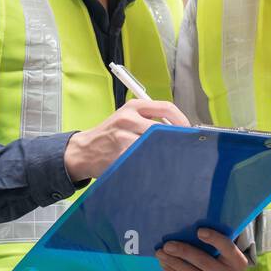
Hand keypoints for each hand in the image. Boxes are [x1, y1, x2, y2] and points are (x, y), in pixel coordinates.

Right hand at [63, 99, 189, 181]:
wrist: (83, 151)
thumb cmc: (109, 135)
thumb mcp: (127, 118)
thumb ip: (149, 119)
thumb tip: (178, 128)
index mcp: (133, 106)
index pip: (166, 107)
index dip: (181, 120)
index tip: (187, 130)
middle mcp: (128, 117)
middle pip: (162, 127)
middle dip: (174, 139)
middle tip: (181, 147)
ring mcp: (123, 135)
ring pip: (154, 144)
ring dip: (163, 152)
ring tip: (166, 157)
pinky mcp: (120, 152)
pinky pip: (142, 157)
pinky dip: (150, 161)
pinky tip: (151, 164)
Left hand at [156, 229, 248, 270]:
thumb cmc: (218, 265)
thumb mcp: (222, 256)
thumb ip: (214, 245)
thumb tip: (188, 231)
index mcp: (239, 262)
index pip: (228, 248)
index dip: (215, 239)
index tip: (198, 231)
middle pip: (204, 262)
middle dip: (184, 252)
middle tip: (167, 245)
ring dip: (174, 263)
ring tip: (161, 254)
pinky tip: (166, 266)